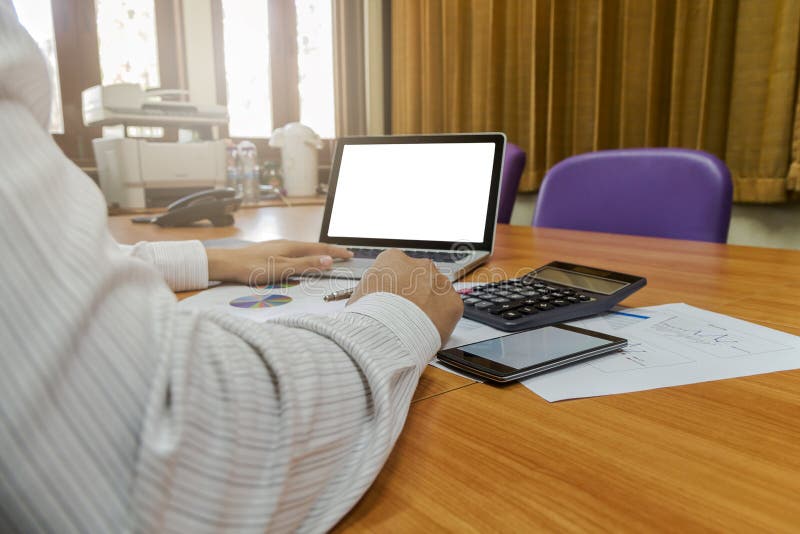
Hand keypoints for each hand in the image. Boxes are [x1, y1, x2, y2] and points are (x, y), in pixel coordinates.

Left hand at [206, 240, 352, 284]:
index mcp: (292, 246)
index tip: (350, 254)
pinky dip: (306, 256)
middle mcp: (287, 244)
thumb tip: (329, 260)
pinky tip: (302, 261)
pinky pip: (295, 253)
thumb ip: (305, 265)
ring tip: (327, 259)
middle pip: (314, 247)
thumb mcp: (282, 268)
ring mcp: (278, 247)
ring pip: (304, 250)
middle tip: (344, 256)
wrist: (227, 263)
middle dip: (330, 252)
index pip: (320, 249)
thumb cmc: (252, 267)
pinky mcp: (271, 252)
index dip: (336, 252)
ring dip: (318, 254)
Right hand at [347, 249, 462, 343]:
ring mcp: (439, 282)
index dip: (395, 288)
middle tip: (405, 314)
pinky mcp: (453, 301)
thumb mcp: (358, 295)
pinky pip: (449, 309)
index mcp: (393, 259)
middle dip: (414, 295)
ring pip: (436, 292)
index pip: (397, 269)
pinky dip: (442, 320)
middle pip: (419, 278)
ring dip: (429, 306)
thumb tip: (366, 302)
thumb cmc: (367, 316)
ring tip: (416, 326)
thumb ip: (369, 292)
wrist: (386, 333)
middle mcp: (419, 265)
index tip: (393, 301)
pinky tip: (428, 330)